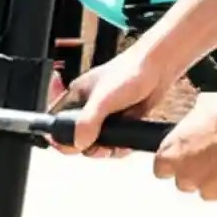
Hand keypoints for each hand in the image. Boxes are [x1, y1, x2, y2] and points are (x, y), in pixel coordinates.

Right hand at [46, 48, 171, 158]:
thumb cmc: (129, 72)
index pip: (58, 122)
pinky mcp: (121, 120)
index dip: (61, 138)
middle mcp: (88, 106)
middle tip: (99, 149)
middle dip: (89, 147)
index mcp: (76, 96)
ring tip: (113, 148)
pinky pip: (115, 140)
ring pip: (97, 141)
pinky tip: (125, 144)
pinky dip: (119, 146)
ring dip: (106, 149)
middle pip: (78, 137)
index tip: (71, 148)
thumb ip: (88, 121)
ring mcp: (105, 114)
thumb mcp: (103, 99)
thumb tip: (78, 143)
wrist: (158, 67)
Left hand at [153, 89, 216, 203]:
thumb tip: (198, 124)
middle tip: (214, 156)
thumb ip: (192, 128)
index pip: (162, 170)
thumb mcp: (200, 109)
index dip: (175, 162)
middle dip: (197, 172)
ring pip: (211, 190)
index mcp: (170, 156)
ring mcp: (212, 190)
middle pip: (186, 183)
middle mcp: (187, 178)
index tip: (184, 157)